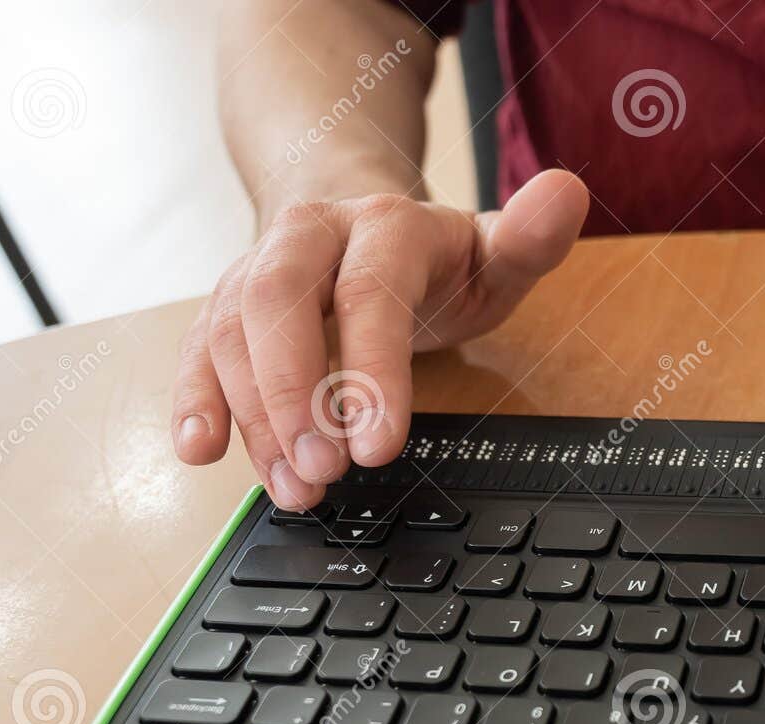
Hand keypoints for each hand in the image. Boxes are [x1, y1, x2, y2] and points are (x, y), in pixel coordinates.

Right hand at [173, 171, 589, 508]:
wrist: (362, 221)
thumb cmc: (439, 258)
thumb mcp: (497, 251)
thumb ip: (532, 239)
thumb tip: (567, 194)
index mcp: (385, 226)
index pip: (370, 292)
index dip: (370, 369)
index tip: (378, 445)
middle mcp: (310, 236)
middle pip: (278, 303)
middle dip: (294, 396)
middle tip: (325, 471)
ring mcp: (259, 269)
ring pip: (232, 333)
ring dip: (255, 418)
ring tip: (296, 488)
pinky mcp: (228, 308)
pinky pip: (199, 347)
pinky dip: (196, 398)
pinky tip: (201, 448)